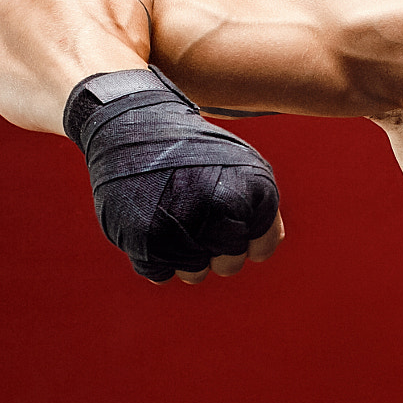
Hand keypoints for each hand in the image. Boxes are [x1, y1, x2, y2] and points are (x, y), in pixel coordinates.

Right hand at [62, 70, 285, 283]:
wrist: (134, 127)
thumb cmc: (194, 150)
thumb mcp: (242, 164)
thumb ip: (262, 207)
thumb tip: (268, 245)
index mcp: (249, 195)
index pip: (261, 249)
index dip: (247, 238)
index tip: (231, 219)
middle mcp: (220, 215)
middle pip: (229, 265)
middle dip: (217, 249)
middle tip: (198, 215)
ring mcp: (182, 232)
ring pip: (195, 274)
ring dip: (186, 256)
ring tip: (174, 218)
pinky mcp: (146, 244)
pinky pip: (161, 275)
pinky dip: (156, 258)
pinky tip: (153, 225)